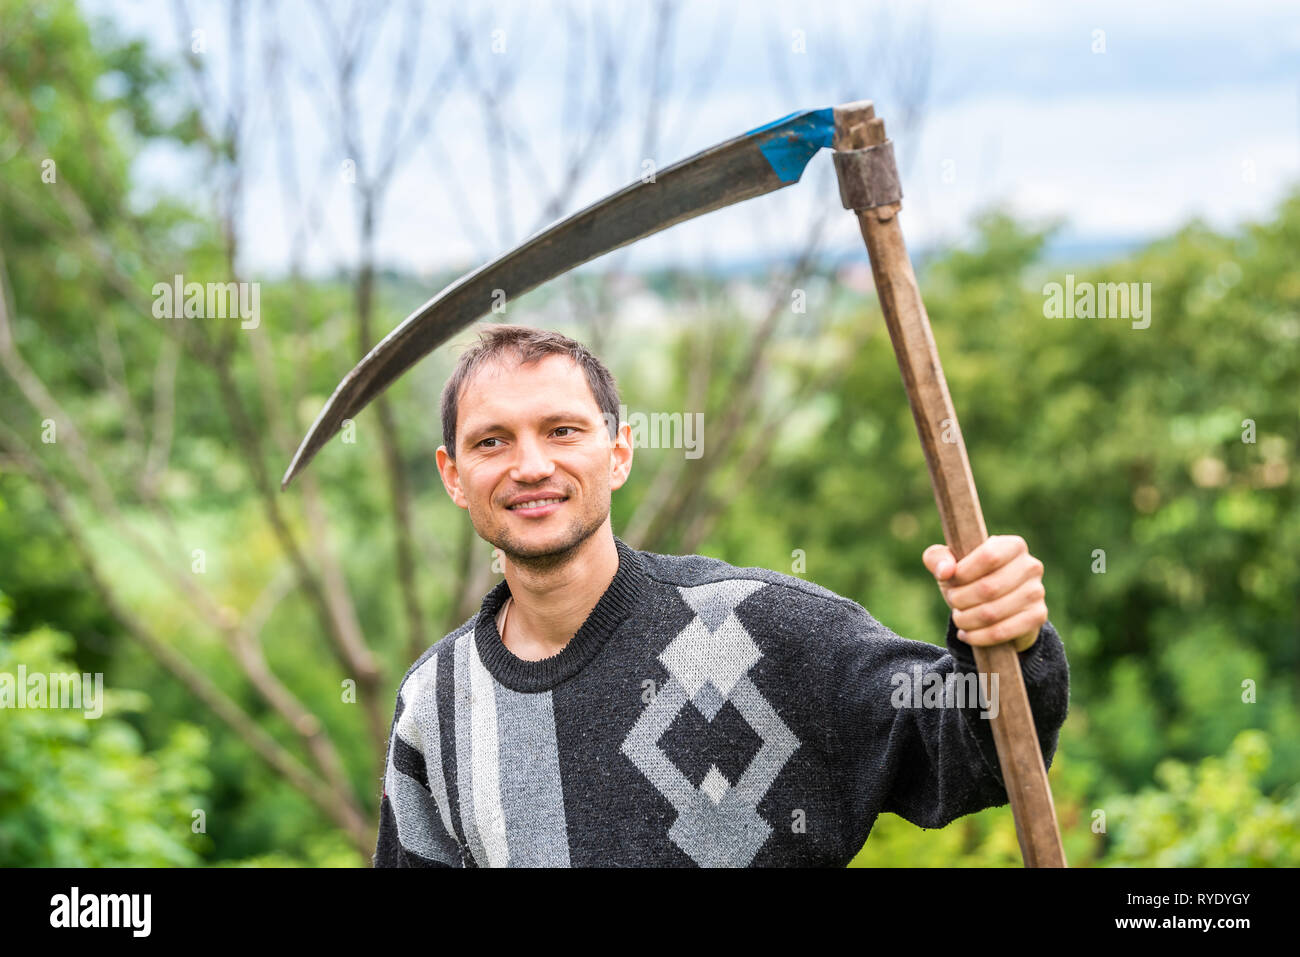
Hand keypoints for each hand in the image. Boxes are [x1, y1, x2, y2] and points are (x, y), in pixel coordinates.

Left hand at [922, 535, 1046, 652]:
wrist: (996, 607)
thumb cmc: (970, 578)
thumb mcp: (950, 565)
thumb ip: (938, 558)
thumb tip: (945, 571)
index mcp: (1012, 545)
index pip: (988, 556)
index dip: (963, 572)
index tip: (950, 580)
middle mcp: (1031, 566)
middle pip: (988, 588)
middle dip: (961, 599)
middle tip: (953, 601)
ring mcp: (1037, 592)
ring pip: (992, 613)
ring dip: (966, 619)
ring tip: (959, 618)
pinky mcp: (1037, 616)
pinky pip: (1002, 631)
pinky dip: (978, 636)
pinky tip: (967, 634)